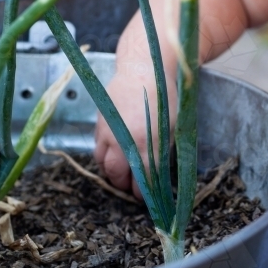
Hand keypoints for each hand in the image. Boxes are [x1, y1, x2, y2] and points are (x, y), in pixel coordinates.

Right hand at [93, 54, 172, 198]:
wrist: (143, 68)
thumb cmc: (164, 96)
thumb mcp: (171, 126)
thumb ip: (161, 151)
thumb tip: (157, 173)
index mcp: (145, 142)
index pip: (142, 178)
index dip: (143, 193)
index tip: (145, 198)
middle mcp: (122, 140)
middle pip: (116, 174)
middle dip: (123, 184)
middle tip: (130, 187)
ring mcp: (107, 131)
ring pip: (102, 162)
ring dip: (111, 171)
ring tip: (121, 172)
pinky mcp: (99, 122)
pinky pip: (97, 147)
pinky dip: (104, 155)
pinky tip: (114, 153)